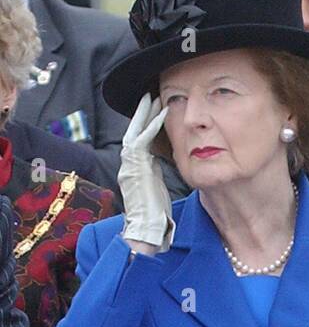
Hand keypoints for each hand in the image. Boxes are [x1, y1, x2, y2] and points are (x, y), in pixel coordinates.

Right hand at [118, 93, 174, 252]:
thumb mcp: (155, 188)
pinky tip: (162, 113)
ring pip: (136, 131)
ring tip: (155, 98)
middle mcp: (128, 164)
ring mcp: (130, 164)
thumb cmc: (154, 216)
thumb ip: (155, 173)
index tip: (154, 111)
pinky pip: (144, 139)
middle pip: (134, 131)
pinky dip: (153, 125)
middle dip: (142, 113)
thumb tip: (159, 164)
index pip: (139, 140)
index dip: (146, 125)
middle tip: (151, 95)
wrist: (145, 230)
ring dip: (146, 114)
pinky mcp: (136, 166)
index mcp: (133, 169)